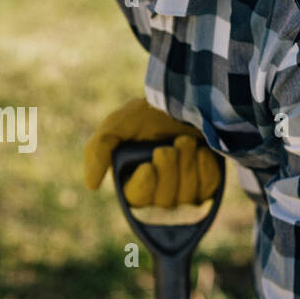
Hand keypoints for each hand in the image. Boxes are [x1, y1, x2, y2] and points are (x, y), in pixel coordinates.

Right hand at [84, 97, 221, 206]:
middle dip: (169, 169)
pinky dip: (204, 164)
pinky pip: (208, 185)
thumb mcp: (117, 125)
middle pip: (164, 199)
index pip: (136, 197)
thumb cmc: (148, 114)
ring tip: (185, 141)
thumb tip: (91, 185)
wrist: (187, 99)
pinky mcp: (206, 183)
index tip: (148, 166)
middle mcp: (156, 190)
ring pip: (187, 194)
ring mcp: (183, 189)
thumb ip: (98, 150)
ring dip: (187, 163)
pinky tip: (200, 150)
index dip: (144, 185)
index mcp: (131, 180)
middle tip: (170, 146)